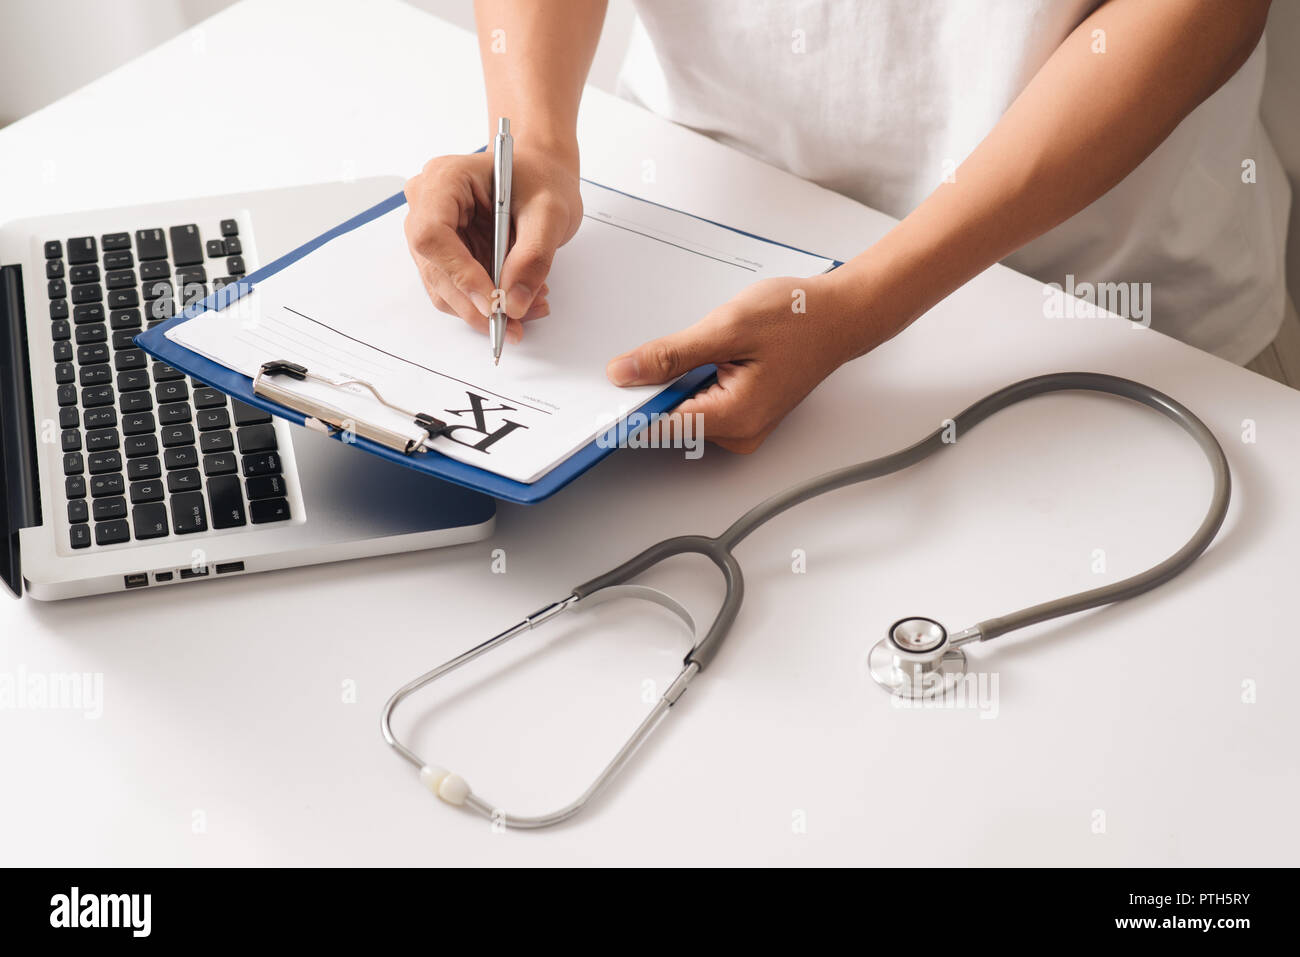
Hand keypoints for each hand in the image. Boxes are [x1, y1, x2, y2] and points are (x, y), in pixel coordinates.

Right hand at [403, 147, 582, 340]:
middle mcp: (427, 206)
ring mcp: (432, 233)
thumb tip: (514, 303)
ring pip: (444, 288)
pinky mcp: (445, 256)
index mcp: (445, 179)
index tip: (493, 301)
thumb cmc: (541, 180)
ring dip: (484, 310)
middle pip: (435, 268)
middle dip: (476, 303)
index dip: (460, 273)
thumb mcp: (550, 212)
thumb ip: (533, 256)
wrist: (541, 179)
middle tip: (516, 323)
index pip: (432, 234)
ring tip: (529, 306)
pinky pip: (458, 292)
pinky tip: (519, 300)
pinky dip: (487, 305)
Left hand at [605, 274, 886, 452]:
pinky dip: (692, 381)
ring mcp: (743, 427)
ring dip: (675, 382)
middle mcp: (739, 433)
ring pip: (683, 411)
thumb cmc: (799, 317)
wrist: (842, 314)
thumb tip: (625, 372)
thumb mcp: (727, 327)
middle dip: (651, 389)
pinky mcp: (743, 414)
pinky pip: (701, 404)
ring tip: (701, 347)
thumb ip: (672, 354)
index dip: (625, 411)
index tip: (600, 397)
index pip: (659, 428)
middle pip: (669, 421)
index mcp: (734, 417)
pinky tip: (707, 355)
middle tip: (643, 356)